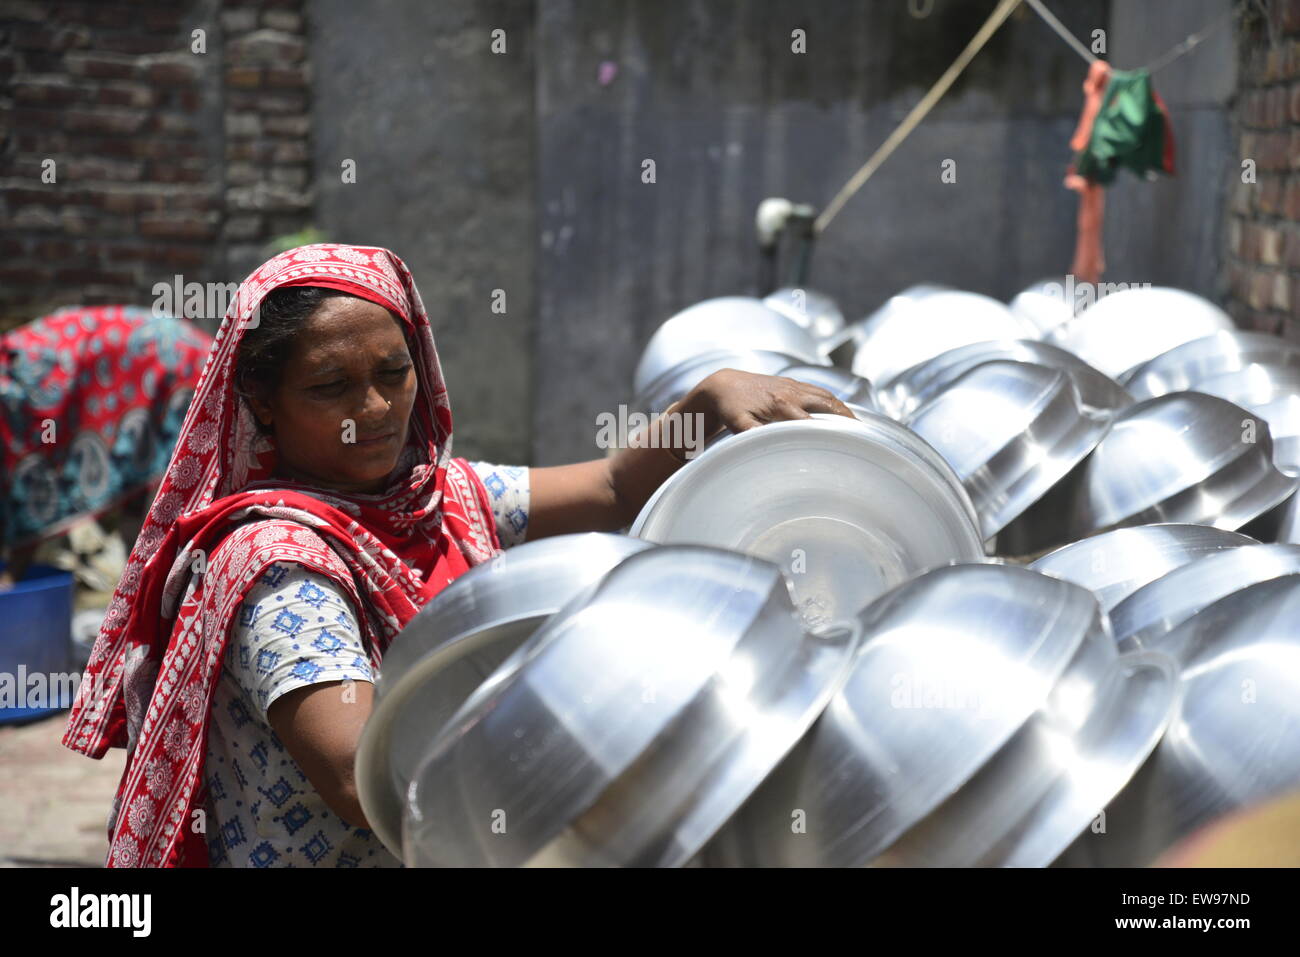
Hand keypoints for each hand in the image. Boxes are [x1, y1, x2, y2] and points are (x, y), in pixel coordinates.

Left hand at [685, 368, 857, 436]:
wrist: (723, 386)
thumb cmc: (731, 408)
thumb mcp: (739, 424)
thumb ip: (754, 435)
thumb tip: (770, 448)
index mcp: (781, 404)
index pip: (813, 422)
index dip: (829, 434)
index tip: (844, 447)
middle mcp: (791, 393)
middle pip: (828, 406)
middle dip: (846, 420)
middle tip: (863, 437)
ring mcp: (794, 386)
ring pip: (827, 397)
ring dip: (844, 410)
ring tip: (859, 427)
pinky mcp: (793, 383)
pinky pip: (820, 391)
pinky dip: (834, 402)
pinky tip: (841, 413)